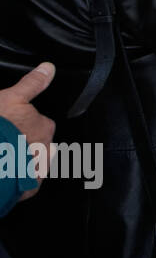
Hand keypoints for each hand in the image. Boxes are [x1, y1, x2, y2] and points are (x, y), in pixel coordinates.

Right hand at [0, 63, 55, 200]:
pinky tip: (6, 176)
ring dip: (20, 162)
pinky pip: (25, 184)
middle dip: (23, 144)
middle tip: (4, 143)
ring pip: (32, 164)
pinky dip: (17, 181)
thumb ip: (31, 84)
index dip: (23, 124)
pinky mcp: (27, 189)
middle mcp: (46, 149)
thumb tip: (48, 68)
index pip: (40, 124)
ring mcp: (38, 170)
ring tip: (3, 160)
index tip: (11, 127)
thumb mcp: (11, 98)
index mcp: (43, 127)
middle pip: (37, 145)